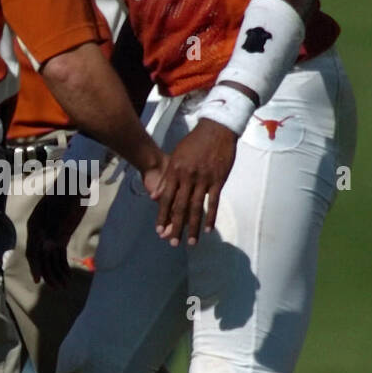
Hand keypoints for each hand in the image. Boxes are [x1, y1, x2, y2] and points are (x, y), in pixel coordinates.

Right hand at [27, 192, 86, 288]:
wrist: (75, 184)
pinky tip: (68, 275)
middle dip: (49, 274)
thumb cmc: (66, 196)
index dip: (35, 267)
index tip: (39, 280)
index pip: (32, 252)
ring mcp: (51, 236)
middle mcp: (41, 234)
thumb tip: (48, 247)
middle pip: (42, 259)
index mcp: (36, 228)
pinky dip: (63, 266)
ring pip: (51, 259)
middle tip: (57, 287)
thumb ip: (52, 231)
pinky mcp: (62, 237)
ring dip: (57, 273)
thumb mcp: (58, 213)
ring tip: (64, 285)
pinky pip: (60, 255)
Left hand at [152, 119, 237, 245]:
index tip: (159, 230)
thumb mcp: (175, 158)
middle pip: (180, 207)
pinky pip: (214, 202)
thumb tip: (153, 196)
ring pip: (197, 208)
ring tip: (190, 242)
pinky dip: (211, 216)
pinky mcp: (218, 180)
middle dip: (176, 226)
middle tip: (173, 243)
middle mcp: (188, 178)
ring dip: (193, 227)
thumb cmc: (193, 143)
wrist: (216, 129)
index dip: (162, 215)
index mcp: (176, 172)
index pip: (167, 199)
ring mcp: (204, 179)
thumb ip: (165, 179)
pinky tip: (208, 229)